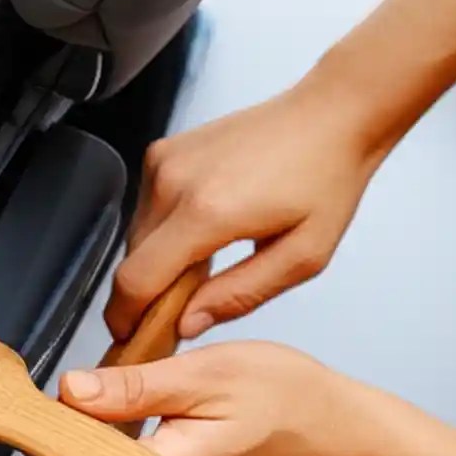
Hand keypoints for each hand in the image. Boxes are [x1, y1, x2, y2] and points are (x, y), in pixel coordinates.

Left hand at [34, 341, 376, 455]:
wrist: (346, 440)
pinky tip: (131, 441)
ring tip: (100, 422)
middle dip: (69, 453)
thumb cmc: (290, 402)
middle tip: (72, 407)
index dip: (51, 443)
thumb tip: (72, 393)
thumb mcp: (208, 374)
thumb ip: (134, 388)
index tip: (42, 412)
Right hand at [105, 84, 383, 341]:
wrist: (329, 116)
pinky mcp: (161, 152)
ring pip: (135, 238)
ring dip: (158, 260)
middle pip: (131, 262)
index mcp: (207, 212)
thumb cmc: (326, 180)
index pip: (137, 280)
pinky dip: (163, 230)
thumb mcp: (302, 257)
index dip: (126, 318)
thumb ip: (239, 296)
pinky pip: (145, 210)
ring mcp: (162, 162)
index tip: (133, 339)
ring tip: (204, 262)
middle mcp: (173, 182)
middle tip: (184, 308)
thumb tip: (186, 324)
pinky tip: (203, 226)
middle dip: (148, 293)